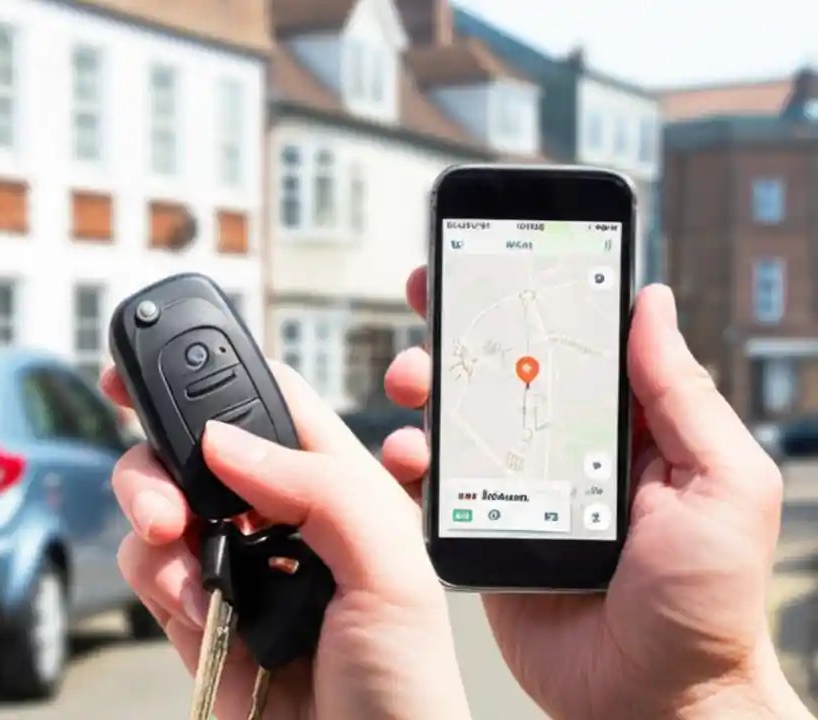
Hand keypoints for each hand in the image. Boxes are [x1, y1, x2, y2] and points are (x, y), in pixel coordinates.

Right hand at [102, 363, 470, 719]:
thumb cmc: (406, 691)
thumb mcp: (391, 573)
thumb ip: (319, 489)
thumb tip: (224, 440)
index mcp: (338, 488)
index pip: (270, 402)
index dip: (215, 373)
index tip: (154, 360)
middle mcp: (280, 519)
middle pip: (194, 447)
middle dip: (161, 457)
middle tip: (165, 496)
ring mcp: (234, 566)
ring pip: (160, 502)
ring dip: (154, 522)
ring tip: (178, 554)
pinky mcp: (195, 614)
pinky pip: (147, 567)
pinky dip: (154, 580)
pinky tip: (197, 611)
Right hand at [382, 268, 810, 719]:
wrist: (655, 699)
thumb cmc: (708, 604)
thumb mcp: (722, 484)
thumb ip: (683, 395)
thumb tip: (654, 303)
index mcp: (628, 429)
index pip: (578, 343)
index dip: (538, 295)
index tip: (499, 253)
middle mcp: (568, 450)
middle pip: (506, 369)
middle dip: (463, 325)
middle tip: (432, 293)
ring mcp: (519, 490)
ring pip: (459, 418)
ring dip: (426, 385)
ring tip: (410, 378)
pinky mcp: (480, 533)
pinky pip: (433, 485)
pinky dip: (407, 460)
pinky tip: (404, 451)